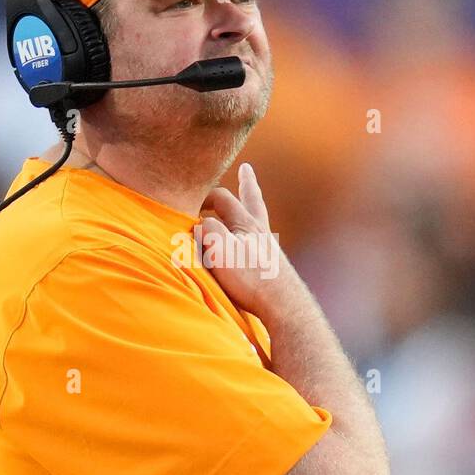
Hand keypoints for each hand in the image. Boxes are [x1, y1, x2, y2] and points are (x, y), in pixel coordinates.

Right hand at [199, 163, 297, 318]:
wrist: (284, 305)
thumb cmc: (251, 279)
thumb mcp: (220, 250)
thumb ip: (208, 230)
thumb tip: (200, 224)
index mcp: (246, 224)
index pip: (223, 198)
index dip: (205, 195)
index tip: (190, 200)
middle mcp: (260, 232)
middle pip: (252, 201)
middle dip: (247, 184)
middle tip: (246, 170)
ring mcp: (268, 249)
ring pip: (258, 220)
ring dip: (251, 208)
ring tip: (250, 204)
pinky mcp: (273, 267)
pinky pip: (260, 242)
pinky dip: (254, 236)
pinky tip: (253, 245)